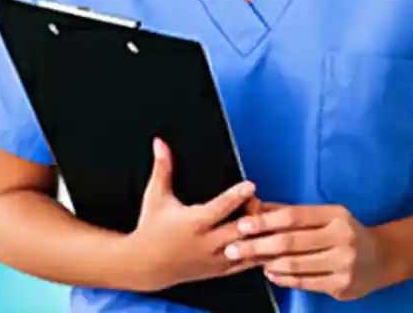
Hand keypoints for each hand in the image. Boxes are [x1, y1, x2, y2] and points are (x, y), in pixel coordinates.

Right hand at [119, 138, 258, 291]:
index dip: (238, 195)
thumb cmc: (151, 228)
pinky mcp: (220, 269)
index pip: (221, 208)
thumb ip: (162, 169)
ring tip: (266, 220)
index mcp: (194, 222)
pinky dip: (259, 252)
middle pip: (241, 228)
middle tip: (257, 199)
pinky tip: (264, 241)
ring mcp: (215, 258)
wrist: (146, 264)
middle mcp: (207, 242)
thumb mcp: (155, 196)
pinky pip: (247, 263)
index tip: (250, 184)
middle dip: (254, 213)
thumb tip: (160, 143)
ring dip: (259, 234)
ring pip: (249, 248)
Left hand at [226, 203, 392, 301]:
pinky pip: (305, 282)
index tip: (242, 225)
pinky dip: (284, 278)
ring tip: (251, 261)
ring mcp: (344, 263)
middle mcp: (342, 237)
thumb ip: (286, 211)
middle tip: (232, 249)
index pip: (294, 216)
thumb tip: (251, 205)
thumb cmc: (341, 232)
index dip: (265, 220)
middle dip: (257, 245)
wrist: (381, 258)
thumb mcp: (321, 216)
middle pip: (291, 242)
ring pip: (296, 264)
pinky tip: (271, 274)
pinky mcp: (342, 285)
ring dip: (268, 263)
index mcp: (335, 215)